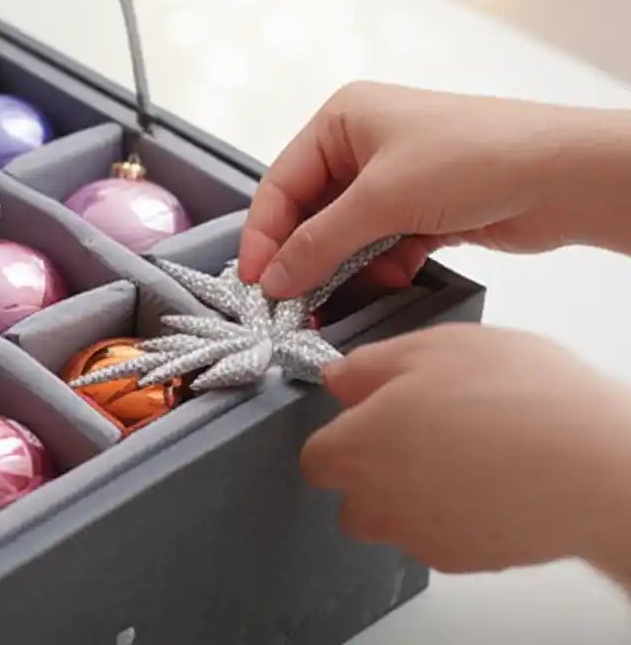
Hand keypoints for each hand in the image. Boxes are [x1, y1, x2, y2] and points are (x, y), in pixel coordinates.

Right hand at [239, 81, 630, 298]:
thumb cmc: (472, 160)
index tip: (256, 283)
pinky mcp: (421, 211)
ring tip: (341, 301)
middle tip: (291, 306)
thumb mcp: (381, 200)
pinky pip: (379, 247)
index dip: (264, 236)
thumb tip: (273, 281)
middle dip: (305, 260)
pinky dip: (381, 268)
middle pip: (310, 214)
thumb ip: (318, 244)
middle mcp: (362, 145)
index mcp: (342, 120)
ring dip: (344, 270)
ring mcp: (394, 179)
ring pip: (344, 237)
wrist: (563, 176)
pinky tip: (395, 277)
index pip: (281, 184)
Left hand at [302, 323, 630, 579]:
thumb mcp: (433, 347)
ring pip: (397, 519)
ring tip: (468, 451)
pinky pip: (441, 536)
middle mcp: (377, 504)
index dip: (343, 432)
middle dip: (375, 469)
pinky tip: (494, 479)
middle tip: (424, 429)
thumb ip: (369, 365)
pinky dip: (457, 513)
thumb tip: (337, 378)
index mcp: (356, 449)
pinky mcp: (464, 560)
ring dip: (415, 492)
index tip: (374, 412)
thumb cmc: (517, 399)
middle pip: (352, 496)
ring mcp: (419, 538)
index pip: (316, 456)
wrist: (592, 468)